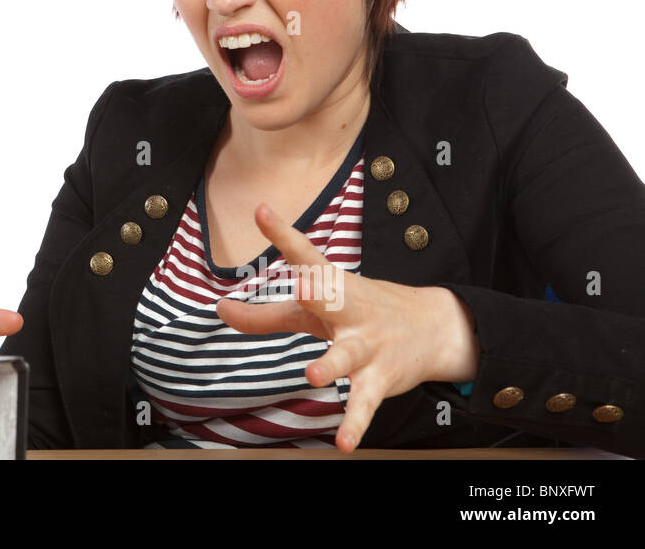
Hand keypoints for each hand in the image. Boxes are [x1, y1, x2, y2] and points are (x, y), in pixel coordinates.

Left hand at [213, 203, 479, 453]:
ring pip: (346, 357)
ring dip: (329, 365)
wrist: (433, 328)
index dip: (282, 234)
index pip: (304, 256)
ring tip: (311, 375)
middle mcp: (349, 312)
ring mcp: (367, 347)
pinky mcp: (379, 380)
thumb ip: (265, 314)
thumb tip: (220, 309)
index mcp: (332, 287)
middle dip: (316, 293)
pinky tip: (344, 443)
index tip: (260, 210)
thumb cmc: (358, 312)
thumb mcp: (313, 310)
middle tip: (304, 287)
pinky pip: (364, 404)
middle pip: (331, 300)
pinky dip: (354, 425)